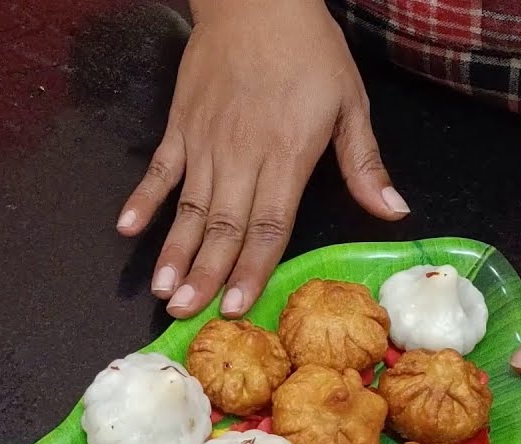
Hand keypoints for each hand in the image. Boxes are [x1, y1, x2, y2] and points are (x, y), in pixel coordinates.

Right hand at [117, 0, 408, 318]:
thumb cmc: (309, 49)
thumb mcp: (350, 102)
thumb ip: (364, 163)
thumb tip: (393, 212)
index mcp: (287, 155)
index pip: (269, 226)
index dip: (252, 269)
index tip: (237, 307)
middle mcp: (242, 156)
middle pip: (223, 227)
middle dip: (207, 276)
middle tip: (188, 316)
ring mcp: (205, 142)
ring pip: (189, 208)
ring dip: (175, 252)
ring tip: (163, 291)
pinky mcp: (180, 126)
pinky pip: (159, 169)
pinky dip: (143, 199)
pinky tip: (127, 229)